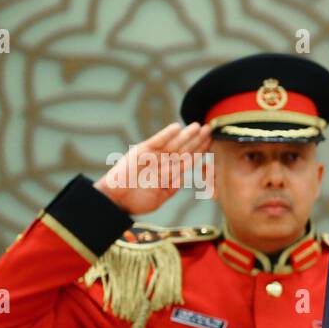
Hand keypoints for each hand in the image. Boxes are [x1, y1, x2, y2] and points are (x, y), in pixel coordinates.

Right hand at [93, 122, 212, 214]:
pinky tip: (177, 127)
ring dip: (186, 135)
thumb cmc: (136, 201)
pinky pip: (156, 141)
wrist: (115, 201)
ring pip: (173, 143)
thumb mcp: (160, 197)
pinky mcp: (141, 152)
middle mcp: (162, 161)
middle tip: (210, 129)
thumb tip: (186, 177)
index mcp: (168, 172)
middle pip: (183, 149)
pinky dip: (166, 134)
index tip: (213, 143)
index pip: (188, 159)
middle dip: (197, 140)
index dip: (200, 151)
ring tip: (198, 126)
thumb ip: (173, 187)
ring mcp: (153, 156)